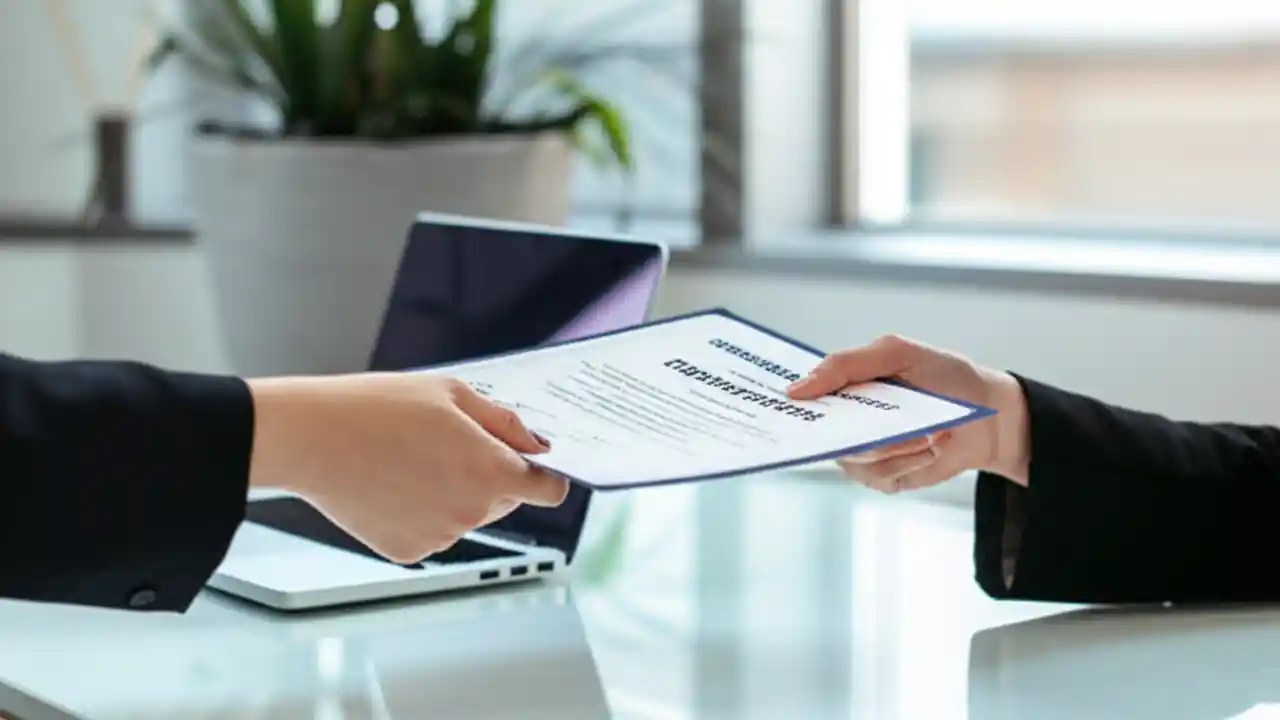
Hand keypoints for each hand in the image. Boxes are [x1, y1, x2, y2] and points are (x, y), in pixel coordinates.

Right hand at [246, 373, 567, 563]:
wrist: (312, 438)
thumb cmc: (378, 408)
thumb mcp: (453, 393)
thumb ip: (504, 422)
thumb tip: (536, 445)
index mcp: (490, 472)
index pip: (548, 490)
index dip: (545, 475)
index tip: (534, 464)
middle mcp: (472, 513)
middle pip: (506, 500)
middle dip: (492, 476)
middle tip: (449, 444)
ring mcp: (440, 537)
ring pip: (467, 516)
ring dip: (454, 493)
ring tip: (411, 459)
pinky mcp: (408, 551)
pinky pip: (433, 531)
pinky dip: (422, 512)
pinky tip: (392, 483)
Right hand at [788, 335, 1030, 493]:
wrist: (992, 415)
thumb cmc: (946, 376)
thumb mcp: (897, 352)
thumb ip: (846, 363)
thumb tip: (798, 388)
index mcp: (844, 386)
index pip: (801, 397)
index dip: (789, 405)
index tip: (786, 406)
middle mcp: (847, 421)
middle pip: (822, 434)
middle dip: (856, 430)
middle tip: (890, 422)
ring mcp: (865, 451)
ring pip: (854, 459)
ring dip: (895, 447)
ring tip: (927, 434)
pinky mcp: (886, 477)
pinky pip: (879, 478)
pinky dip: (908, 464)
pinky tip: (929, 450)